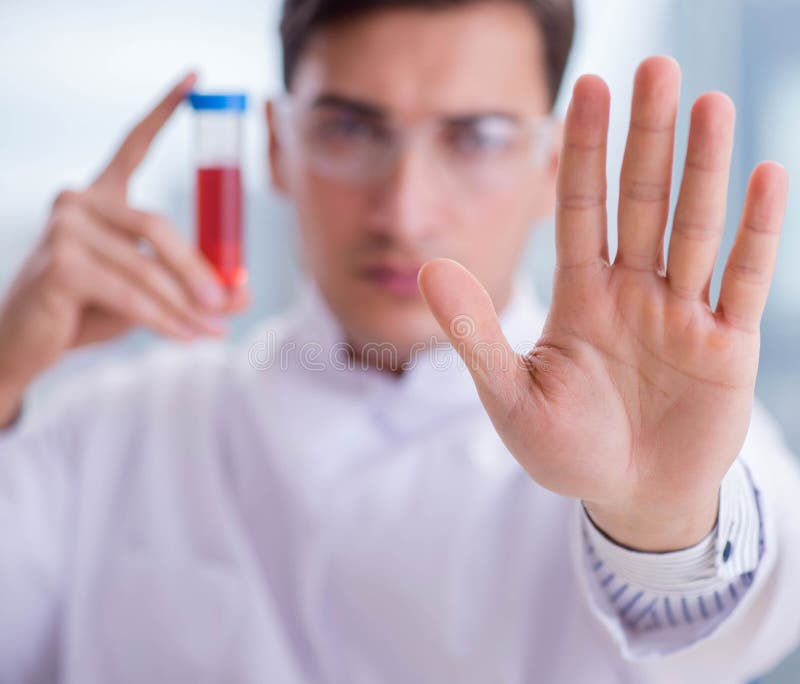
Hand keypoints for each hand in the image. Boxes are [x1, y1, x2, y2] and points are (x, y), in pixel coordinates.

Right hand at [0, 73, 249, 426]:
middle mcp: (80, 200)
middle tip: (230, 303)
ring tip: (216, 330)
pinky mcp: (60, 264)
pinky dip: (164, 321)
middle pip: (158, 226)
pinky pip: (130, 295)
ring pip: (147, 267)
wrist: (29, 342)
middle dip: (199, 270)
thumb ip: (192, 287)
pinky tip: (188, 337)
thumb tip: (245, 293)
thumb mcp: (148, 292)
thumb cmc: (88, 308)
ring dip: (187, 305)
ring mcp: (65, 228)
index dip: (164, 108)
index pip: (133, 143)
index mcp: (101, 194)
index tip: (196, 76)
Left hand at [418, 56, 787, 551]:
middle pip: (641, 201)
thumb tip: (426, 269)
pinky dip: (755, 232)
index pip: (579, 208)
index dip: (581, 152)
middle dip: (646, 138)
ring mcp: (682, 313)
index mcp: (581, 296)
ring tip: (710, 104)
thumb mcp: (511, 395)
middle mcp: (633, 291)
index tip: (586, 89)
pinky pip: (743, 278)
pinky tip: (767, 176)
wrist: (628, 497)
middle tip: (654, 66)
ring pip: (694, 227)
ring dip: (703, 168)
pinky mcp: (726, 345)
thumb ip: (474, 334)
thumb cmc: (565, 449)